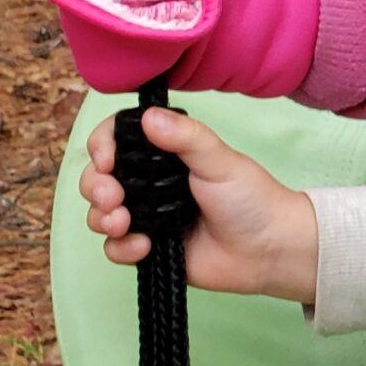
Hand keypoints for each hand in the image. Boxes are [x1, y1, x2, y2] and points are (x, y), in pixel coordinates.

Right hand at [79, 105, 319, 306]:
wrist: (269, 249)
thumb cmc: (251, 198)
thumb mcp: (220, 161)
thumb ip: (187, 138)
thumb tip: (149, 116)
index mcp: (165, 154)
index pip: (117, 140)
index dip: (102, 146)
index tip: (107, 158)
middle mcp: (150, 183)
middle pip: (99, 178)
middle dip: (95, 186)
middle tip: (113, 197)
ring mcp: (148, 216)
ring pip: (100, 214)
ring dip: (101, 217)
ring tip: (122, 222)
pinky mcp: (149, 248)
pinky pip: (115, 248)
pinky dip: (120, 248)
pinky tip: (144, 247)